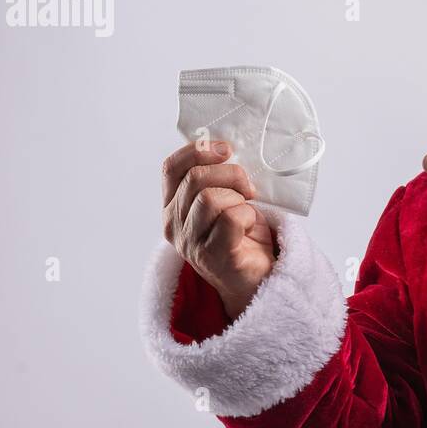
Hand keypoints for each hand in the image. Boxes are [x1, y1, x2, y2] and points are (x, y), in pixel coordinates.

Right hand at [162, 141, 275, 319]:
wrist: (255, 278)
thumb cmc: (241, 235)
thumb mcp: (222, 200)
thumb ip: (216, 179)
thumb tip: (226, 149)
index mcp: (171, 207)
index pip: (171, 168)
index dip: (197, 151)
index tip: (226, 149)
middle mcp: (174, 225)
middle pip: (196, 179)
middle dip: (231, 174)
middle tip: (248, 187)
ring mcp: (191, 243)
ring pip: (210, 198)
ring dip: (238, 198)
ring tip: (246, 211)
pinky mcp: (214, 256)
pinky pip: (231, 218)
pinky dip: (247, 215)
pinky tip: (249, 227)